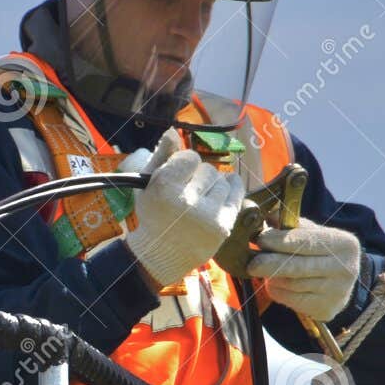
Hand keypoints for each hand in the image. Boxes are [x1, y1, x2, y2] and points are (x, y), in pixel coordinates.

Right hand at [119, 128, 245, 287]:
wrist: (160, 254)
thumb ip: (161, 156)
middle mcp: (186, 201)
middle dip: (200, 178)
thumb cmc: (153, 215)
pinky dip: (231, 191)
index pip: (190, 157)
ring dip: (214, 187)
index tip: (179, 177)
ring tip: (201, 200)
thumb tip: (172, 130)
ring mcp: (207, 215)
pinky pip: (237, 194)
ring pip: (224, 181)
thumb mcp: (148, 184)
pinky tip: (220, 195)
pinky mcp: (222, 226)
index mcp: (164, 187)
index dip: (185, 165)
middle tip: (189, 193)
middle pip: (208, 170)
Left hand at [246, 219, 361, 320]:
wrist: (341, 284)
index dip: (278, 241)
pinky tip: (274, 283)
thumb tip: (265, 214)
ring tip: (264, 270)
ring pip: (291, 284)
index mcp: (343, 244)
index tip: (259, 239)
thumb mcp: (313, 233)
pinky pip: (290, 299)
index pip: (305, 241)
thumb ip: (291, 224)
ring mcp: (337, 291)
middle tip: (251, 263)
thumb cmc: (321, 252)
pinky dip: (277, 291)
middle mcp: (345, 268)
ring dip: (272, 277)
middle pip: (297, 266)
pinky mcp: (325, 309)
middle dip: (269, 263)